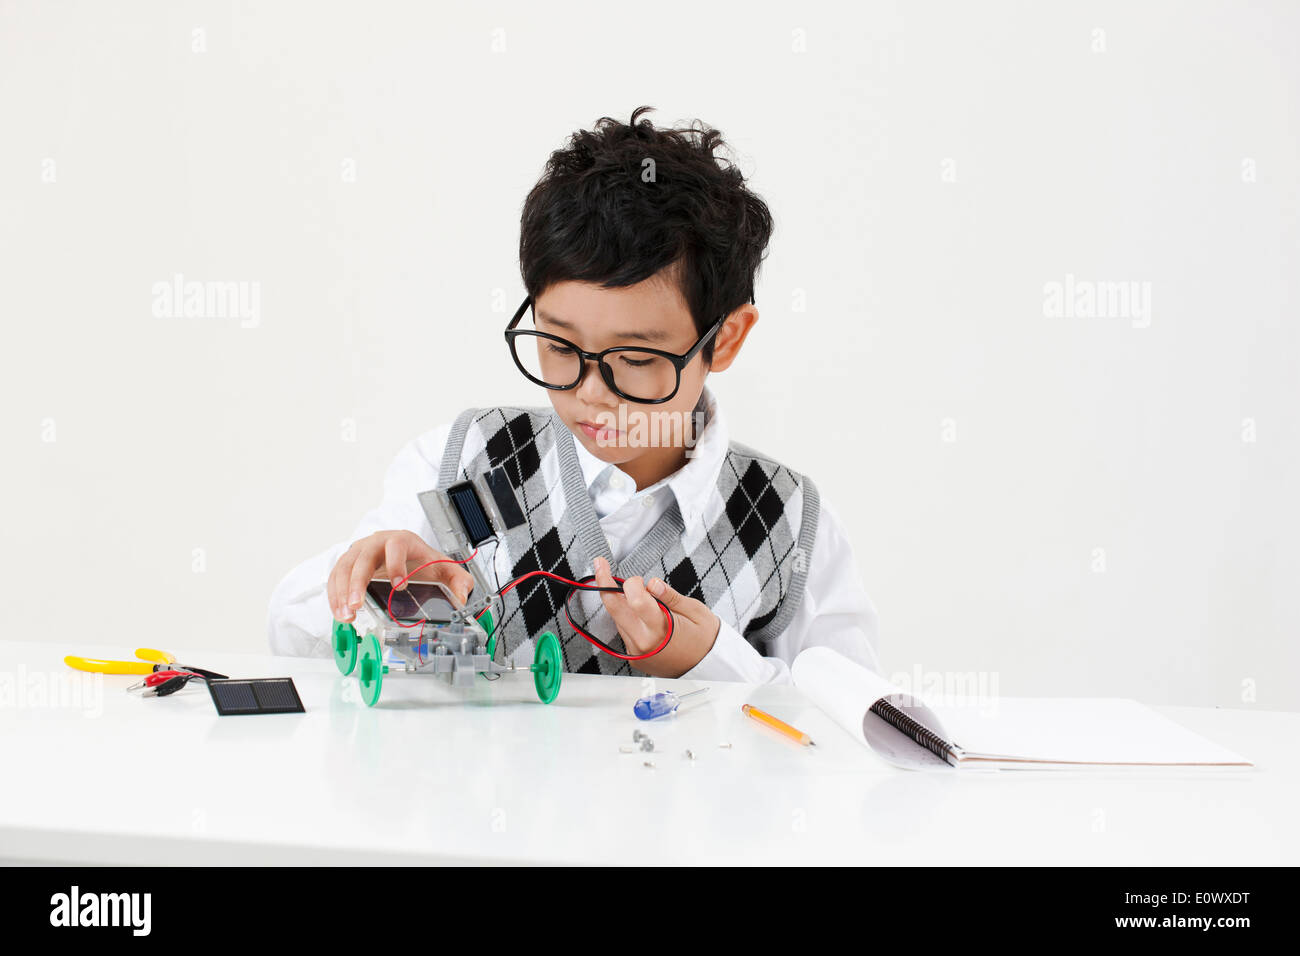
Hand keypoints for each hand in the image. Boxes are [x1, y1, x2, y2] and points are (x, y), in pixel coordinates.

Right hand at [327, 530, 474, 622]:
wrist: (407, 555)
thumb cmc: (422, 560)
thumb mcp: (444, 569)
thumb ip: (458, 581)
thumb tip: (462, 599)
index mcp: (402, 540)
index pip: (396, 546)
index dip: (396, 565)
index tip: (400, 585)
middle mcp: (377, 542)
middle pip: (364, 557)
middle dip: (358, 582)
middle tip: (358, 605)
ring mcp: (360, 551)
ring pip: (345, 567)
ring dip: (342, 592)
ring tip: (347, 615)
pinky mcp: (348, 563)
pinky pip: (336, 576)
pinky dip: (335, 595)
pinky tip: (339, 612)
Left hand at [591, 555, 719, 677]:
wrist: (707, 667)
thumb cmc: (705, 639)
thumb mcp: (695, 611)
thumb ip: (670, 597)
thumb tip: (652, 583)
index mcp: (661, 630)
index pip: (635, 599)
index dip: (634, 583)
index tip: (640, 580)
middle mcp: (644, 642)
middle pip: (614, 608)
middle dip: (604, 582)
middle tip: (600, 564)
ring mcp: (636, 651)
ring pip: (618, 618)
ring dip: (620, 600)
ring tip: (634, 592)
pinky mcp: (633, 656)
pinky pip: (624, 629)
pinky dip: (627, 615)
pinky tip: (639, 611)